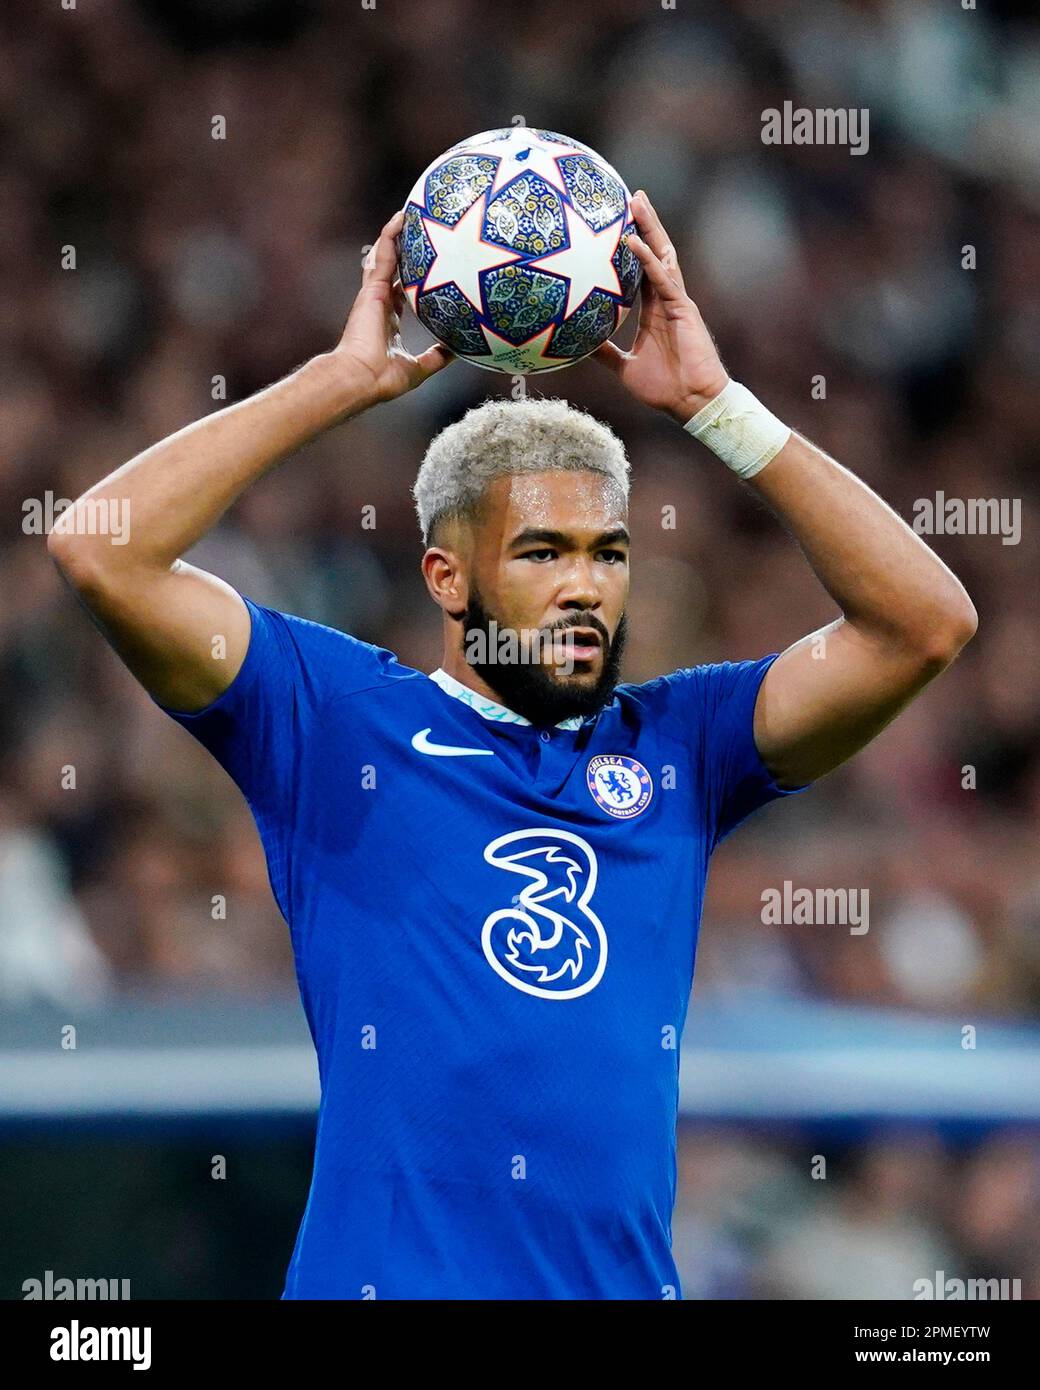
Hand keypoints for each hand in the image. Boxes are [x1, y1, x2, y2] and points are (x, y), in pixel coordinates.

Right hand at [331, 210, 453, 407]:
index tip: (427, 267)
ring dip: (396, 235)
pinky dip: (390, 235)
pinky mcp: (372, 288)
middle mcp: (381, 304)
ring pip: (386, 256)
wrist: (361, 378)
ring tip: (410, 214)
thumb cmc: (385, 378)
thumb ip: (438, 357)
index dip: (412, 279)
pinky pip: (383, 254)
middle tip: (418, 232)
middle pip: (392, 269)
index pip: (401, 292)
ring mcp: (374, 294)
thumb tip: (460, 351)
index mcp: (389, 321)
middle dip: (403, 251)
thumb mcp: (421, 368)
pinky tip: (401, 218)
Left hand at [595, 191, 728, 424]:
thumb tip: (578, 344)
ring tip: (636, 201)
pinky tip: (633, 242)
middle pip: (655, 252)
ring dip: (649, 228)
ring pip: (662, 255)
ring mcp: (676, 301)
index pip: (642, 269)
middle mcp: (666, 299)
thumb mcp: (624, 368)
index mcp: (654, 310)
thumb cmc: (664, 388)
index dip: (632, 246)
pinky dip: (648, 260)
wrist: (691, 403)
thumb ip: (605, 352)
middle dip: (645, 224)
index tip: (618, 223)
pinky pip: (662, 279)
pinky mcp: (683, 308)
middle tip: (631, 196)